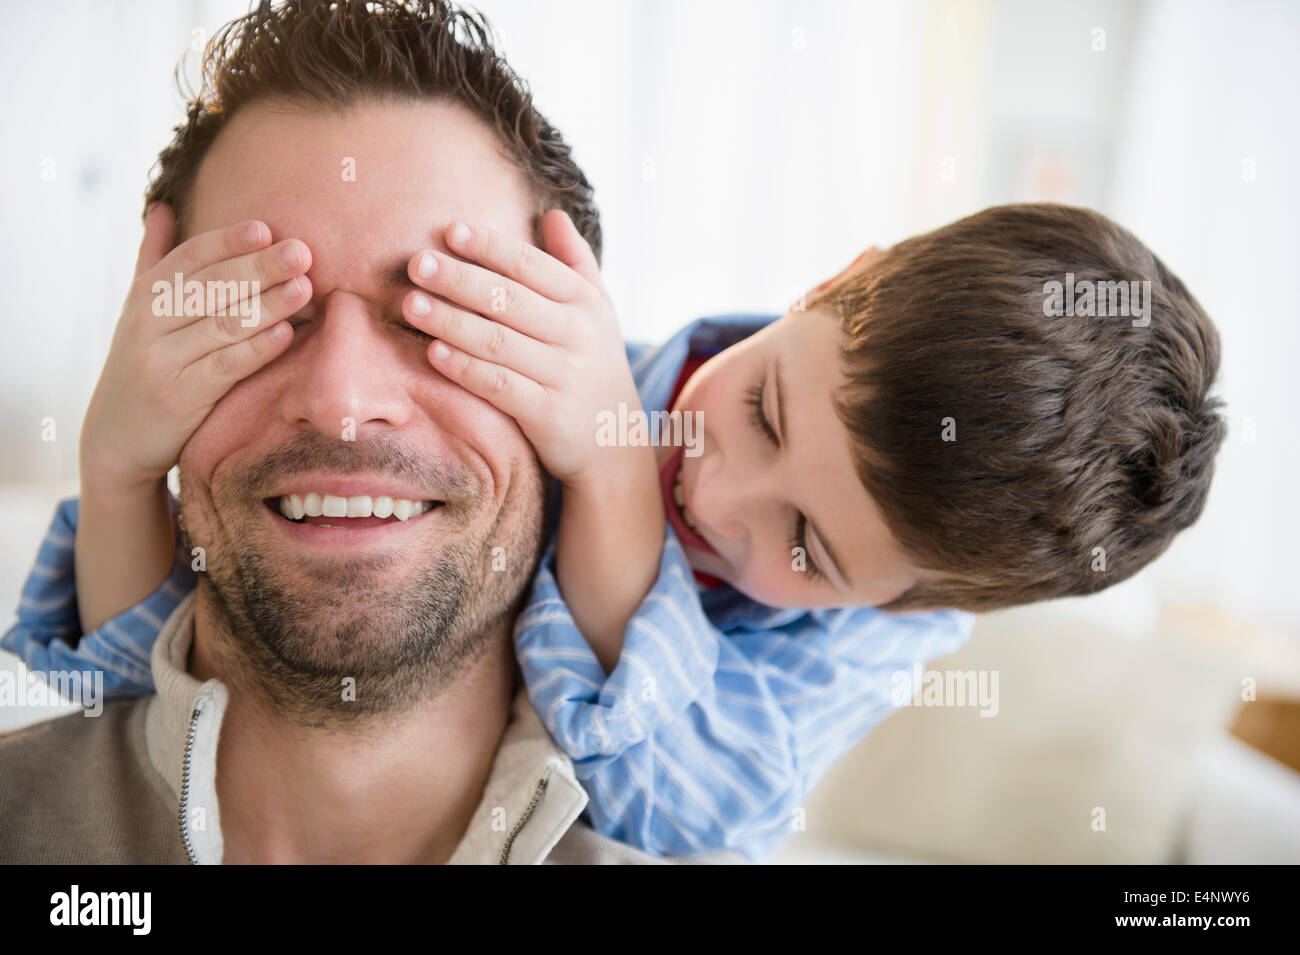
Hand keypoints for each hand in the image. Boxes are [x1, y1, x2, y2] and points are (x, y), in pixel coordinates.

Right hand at [79, 204, 311, 493]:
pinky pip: (225, 367)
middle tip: (301, 252)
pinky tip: (286, 335)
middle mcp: (148, 323)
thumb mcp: (139, 310)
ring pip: (222, 325)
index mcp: (145, 295)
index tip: (266, 228)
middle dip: (259, 268)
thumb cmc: (141, 363)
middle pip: (212, 287)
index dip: (228, 241)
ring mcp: (163, 361)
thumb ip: (154, 258)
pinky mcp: (181, 397)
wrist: (116, 437)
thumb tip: (163, 206)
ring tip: (304, 288)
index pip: (190, 257)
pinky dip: (256, 349)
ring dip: (267, 304)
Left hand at [402, 210, 641, 487]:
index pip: (532, 265)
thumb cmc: (595, 366)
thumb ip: (575, 262)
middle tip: (416, 263)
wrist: (616, 442)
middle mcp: (578, 334)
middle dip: (460, 279)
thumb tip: (553, 214)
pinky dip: (466, 369)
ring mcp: (564, 375)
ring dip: (451, 321)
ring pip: (499, 342)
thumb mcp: (598, 312)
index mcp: (585, 302)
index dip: (491, 247)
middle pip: (510, 299)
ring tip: (411, 304)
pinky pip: (500, 386)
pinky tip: (433, 353)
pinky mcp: (548, 414)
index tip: (450, 230)